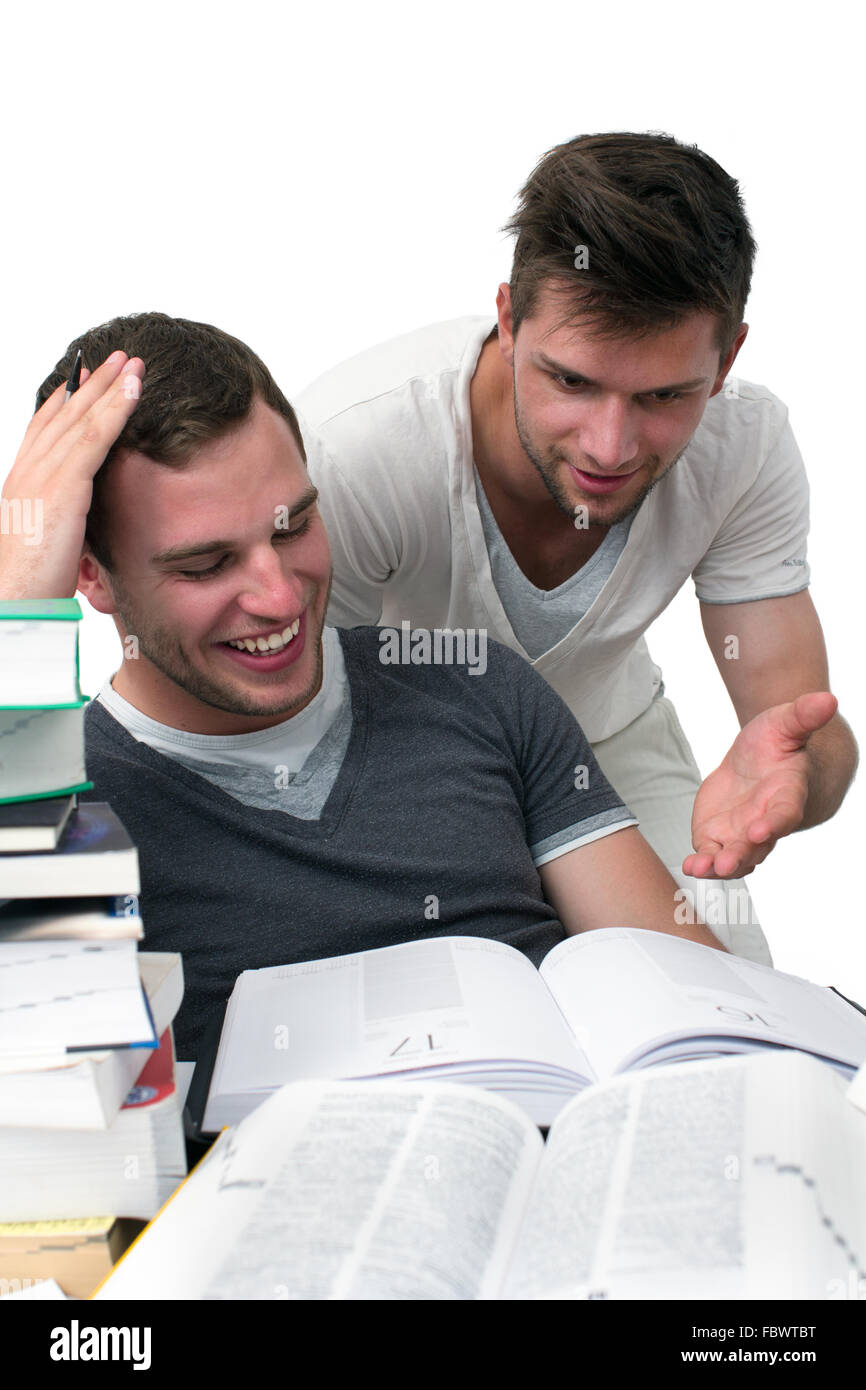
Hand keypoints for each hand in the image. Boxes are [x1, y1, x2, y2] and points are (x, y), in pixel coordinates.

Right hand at [0, 351, 144, 598]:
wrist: (13, 602)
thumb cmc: (32, 585)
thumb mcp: (50, 542)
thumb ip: (64, 521)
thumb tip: (81, 521)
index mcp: (22, 481)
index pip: (44, 428)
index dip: (65, 400)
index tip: (84, 378)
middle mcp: (29, 469)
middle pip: (63, 413)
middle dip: (91, 382)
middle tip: (116, 357)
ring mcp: (44, 474)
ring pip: (81, 417)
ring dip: (109, 385)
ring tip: (133, 362)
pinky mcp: (64, 486)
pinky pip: (95, 437)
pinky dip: (117, 408)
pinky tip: (135, 388)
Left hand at [682, 692, 838, 878]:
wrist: (764, 762)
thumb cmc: (780, 744)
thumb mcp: (786, 722)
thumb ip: (804, 714)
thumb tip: (828, 699)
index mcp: (787, 794)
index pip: (785, 813)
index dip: (774, 823)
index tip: (759, 830)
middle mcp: (767, 821)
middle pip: (758, 844)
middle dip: (742, 854)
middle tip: (726, 863)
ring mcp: (744, 833)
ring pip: (736, 857)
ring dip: (720, 866)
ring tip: (702, 870)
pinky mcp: (721, 835)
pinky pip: (713, 854)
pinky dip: (702, 862)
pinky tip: (691, 866)